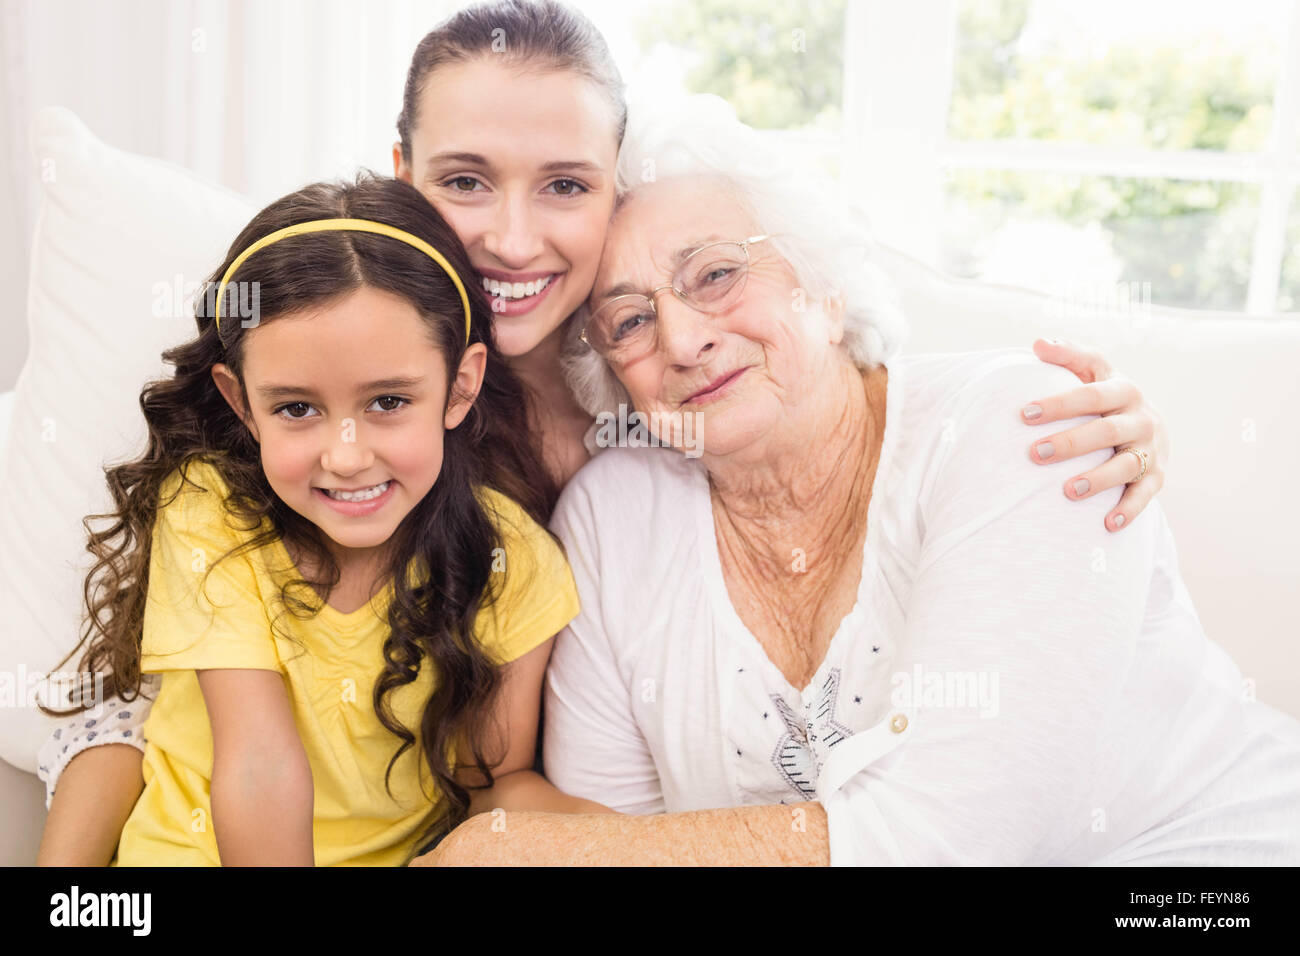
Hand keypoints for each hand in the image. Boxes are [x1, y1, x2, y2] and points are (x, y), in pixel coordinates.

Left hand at [1022, 338, 1168, 531]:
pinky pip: (1145, 495)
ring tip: (1067, 491)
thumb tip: (1038, 342)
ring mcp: (1151, 448)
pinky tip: (1107, 524)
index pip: (1090, 392)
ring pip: (1127, 464)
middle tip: (1034, 454)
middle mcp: (1141, 417)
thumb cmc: (1106, 397)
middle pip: (1106, 430)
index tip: (1024, 413)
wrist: (1150, 424)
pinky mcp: (1158, 475)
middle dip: (1070, 443)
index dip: (1059, 403)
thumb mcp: (1094, 371)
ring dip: (1098, 479)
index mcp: (1122, 388)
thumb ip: (1068, 356)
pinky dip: (1129, 509)